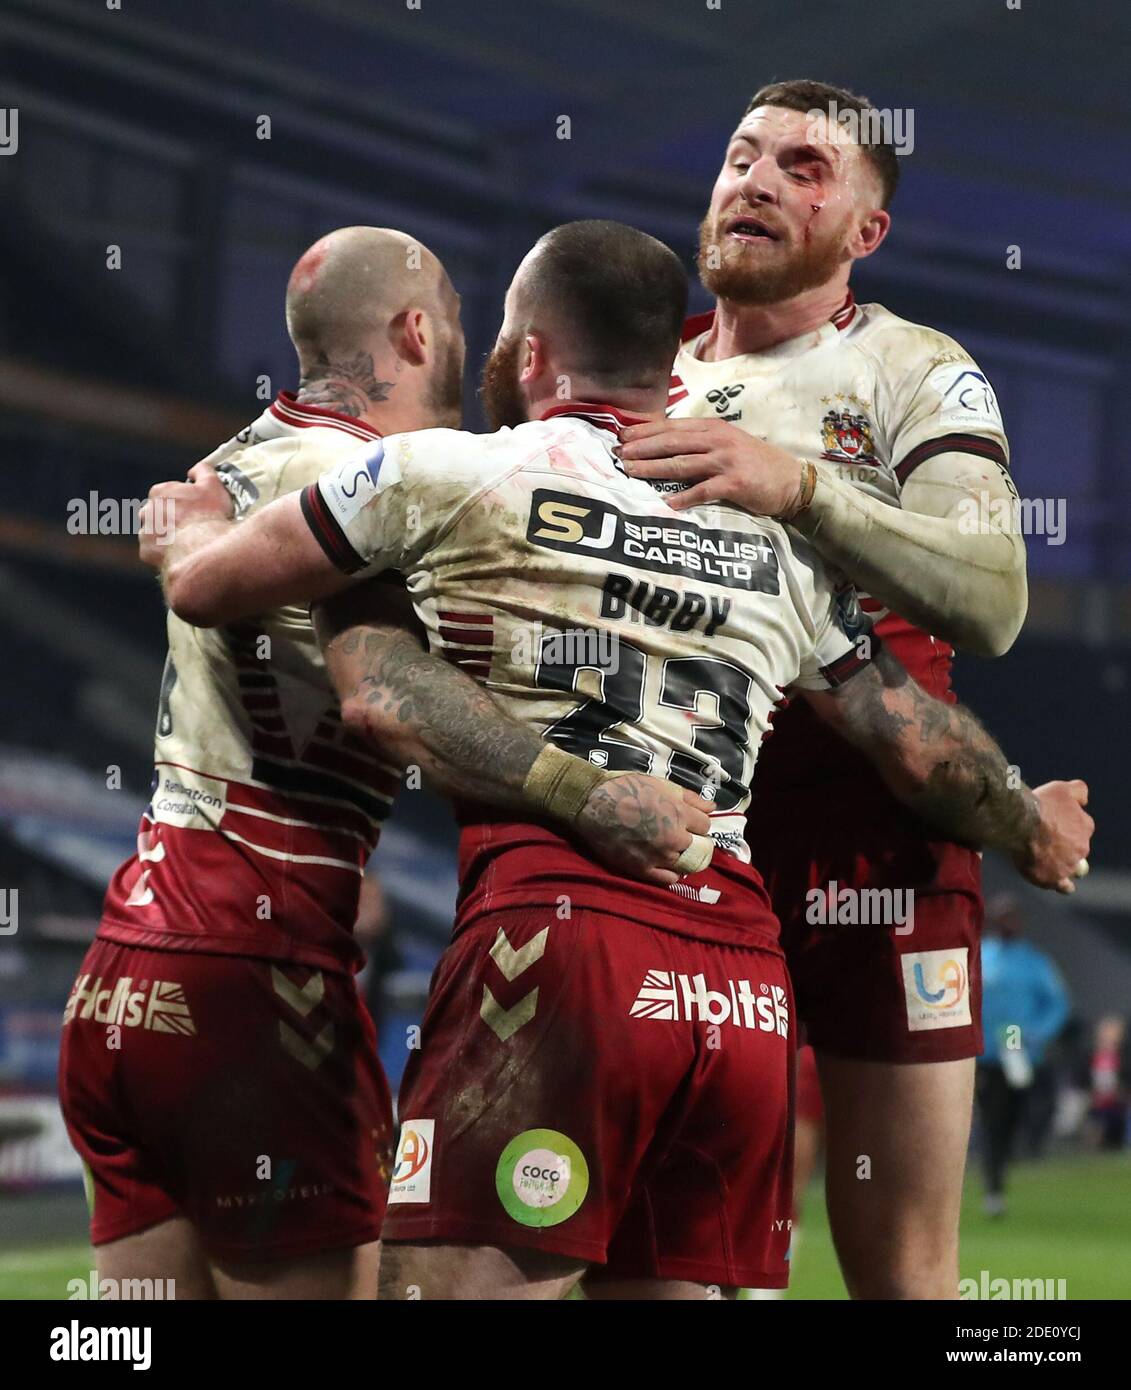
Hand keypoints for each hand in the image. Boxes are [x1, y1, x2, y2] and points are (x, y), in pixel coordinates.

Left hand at [139, 461, 232, 568]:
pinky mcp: (147, 551)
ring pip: (154, 534)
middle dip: (169, 519)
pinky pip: (153, 552)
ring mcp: (146, 532)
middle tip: (189, 527)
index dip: (180, 502)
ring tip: (185, 543)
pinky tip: (179, 553)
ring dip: (165, 537)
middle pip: (156, 514)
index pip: (165, 494)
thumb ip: (203, 471)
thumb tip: (197, 470)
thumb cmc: (208, 516)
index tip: (191, 509)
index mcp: (160, 492)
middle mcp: (148, 510)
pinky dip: (163, 553)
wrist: (203, 547)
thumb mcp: (213, 485)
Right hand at [574, 773, 714, 886]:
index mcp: (680, 814)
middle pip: (700, 847)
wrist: (593, 804)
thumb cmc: (626, 788)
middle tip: (682, 834)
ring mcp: (659, 856)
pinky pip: (668, 879)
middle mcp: (674, 838)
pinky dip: (671, 873)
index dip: (698, 821)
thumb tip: (713, 807)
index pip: (706, 825)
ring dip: (684, 857)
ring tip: (673, 849)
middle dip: (694, 840)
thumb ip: (689, 797)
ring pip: (687, 865)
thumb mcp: (661, 784)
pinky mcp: (643, 870)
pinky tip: (666, 864)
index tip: (689, 820)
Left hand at [618, 418, 802, 514]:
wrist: (792, 481)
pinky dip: (684, 498)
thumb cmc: (757, 464)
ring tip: (630, 473)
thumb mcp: (728, 444)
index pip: (673, 427)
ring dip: (653, 469)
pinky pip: (703, 491)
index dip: (646, 431)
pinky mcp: (734, 483)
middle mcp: (717, 441)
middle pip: (672, 443)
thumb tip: (667, 446)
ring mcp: (726, 461)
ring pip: (681, 464)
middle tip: (618, 453)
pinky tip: (667, 503)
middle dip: (642, 448)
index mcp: (714, 428)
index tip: (622, 436)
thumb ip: (701, 442)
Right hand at [1014, 780, 1093, 892]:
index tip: (1053, 823)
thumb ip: (1079, 791)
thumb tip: (1084, 800)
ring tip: (1050, 862)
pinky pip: (1064, 886)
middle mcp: (1082, 847)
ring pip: (1073, 869)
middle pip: (1077, 849)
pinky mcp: (1055, 878)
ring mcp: (1069, 865)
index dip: (1067, 825)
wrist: (1021, 824)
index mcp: (1085, 826)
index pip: (1082, 827)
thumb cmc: (1040, 805)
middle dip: (1066, 846)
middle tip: (1045, 840)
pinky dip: (1062, 885)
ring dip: (1066, 866)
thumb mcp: (1061, 788)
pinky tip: (1056, 881)